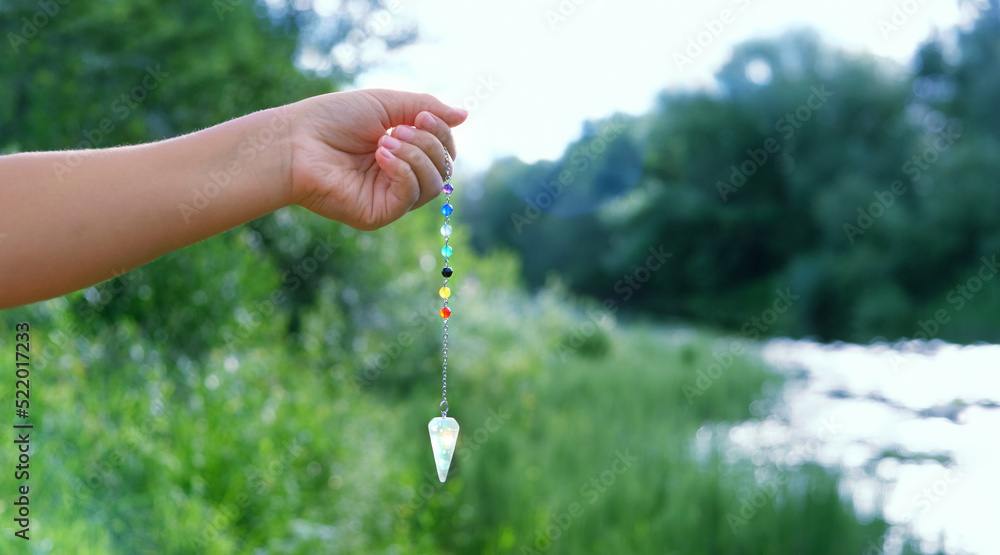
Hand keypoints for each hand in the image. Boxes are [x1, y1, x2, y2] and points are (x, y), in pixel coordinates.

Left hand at [287, 89, 467, 229]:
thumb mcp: (386, 104)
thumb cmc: (333, 119)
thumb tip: (465, 115)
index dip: (441, 133)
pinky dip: (404, 170)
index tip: (422, 115)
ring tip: (385, 140)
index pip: (443, 151)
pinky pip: (411, 196)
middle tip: (399, 128)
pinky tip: (380, 155)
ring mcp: (390, 199)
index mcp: (402, 153)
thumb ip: (426, 109)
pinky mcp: (378, 214)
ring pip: (434, 185)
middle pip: (445, 169)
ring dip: (417, 155)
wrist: (296, 141)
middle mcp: (399, 178)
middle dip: (431, 143)